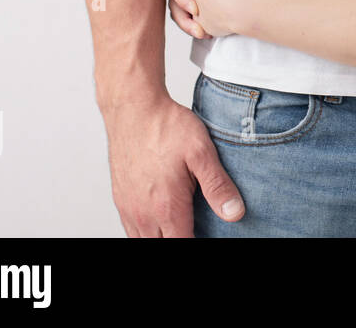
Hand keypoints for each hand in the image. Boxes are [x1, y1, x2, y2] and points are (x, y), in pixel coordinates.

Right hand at [102, 91, 244, 236]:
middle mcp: (144, 213)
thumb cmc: (166, 127)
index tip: (212, 235)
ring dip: (163, 238)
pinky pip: (132, 230)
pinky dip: (147, 232)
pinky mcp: (121, 199)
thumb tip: (235, 213)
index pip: (183, 244)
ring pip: (144, 241)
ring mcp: (129, 208)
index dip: (199, 243)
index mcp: (167, 207)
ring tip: (182, 226)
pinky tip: (162, 222)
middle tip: (199, 227)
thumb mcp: (201, 152)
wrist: (133, 109)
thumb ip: (218, 186)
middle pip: (163, 246)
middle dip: (181, 239)